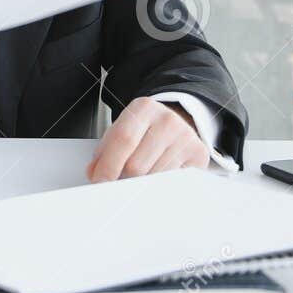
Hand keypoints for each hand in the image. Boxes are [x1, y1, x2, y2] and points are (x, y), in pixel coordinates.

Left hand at [86, 99, 210, 182]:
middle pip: (136, 164)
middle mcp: (167, 120)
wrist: (179, 120)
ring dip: (141, 183)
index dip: (108, 165)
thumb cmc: (146, 128)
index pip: (122, 139)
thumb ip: (105, 149)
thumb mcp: (123, 129)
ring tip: (142, 173)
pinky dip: (160, 185)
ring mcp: (185, 137)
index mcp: (143, 108)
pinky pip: (172, 182)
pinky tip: (157, 175)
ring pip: (153, 177)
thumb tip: (94, 173)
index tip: (100, 181)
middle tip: (119, 180)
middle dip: (122, 178)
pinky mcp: (198, 154)